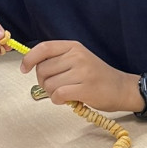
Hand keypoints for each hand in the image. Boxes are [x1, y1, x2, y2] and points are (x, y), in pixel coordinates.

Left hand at [19, 40, 138, 110]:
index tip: (24, 69)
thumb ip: (59, 60)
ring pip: (49, 84)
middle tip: (56, 86)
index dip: (29, 59)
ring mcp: (82, 72)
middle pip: (43, 69)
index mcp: (74, 47)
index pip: (44, 48)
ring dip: (52, 93)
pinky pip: (58, 95)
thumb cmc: (97, 76)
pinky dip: (58, 100)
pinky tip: (67, 100)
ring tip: (65, 93)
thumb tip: (33, 66)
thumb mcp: (79, 59)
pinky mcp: (86, 89)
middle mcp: (77, 56)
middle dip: (43, 82)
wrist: (122, 88)